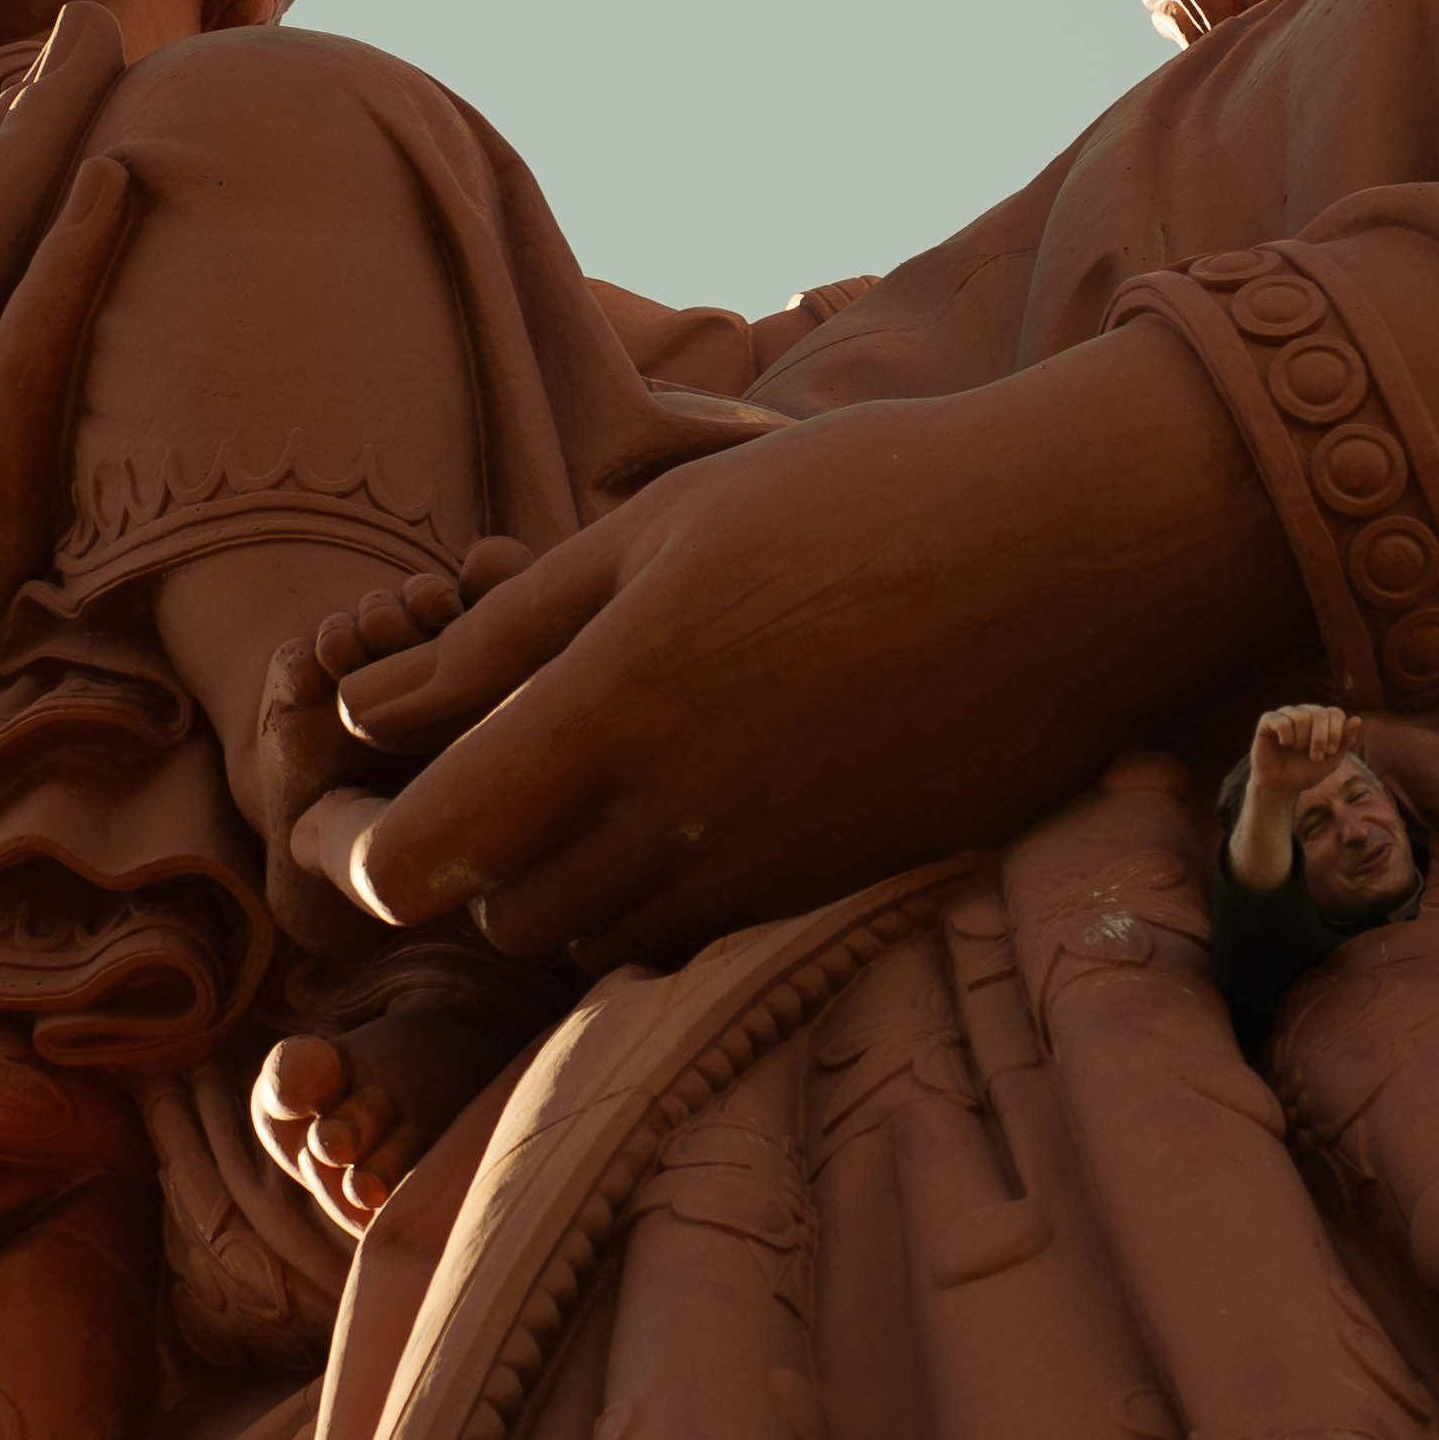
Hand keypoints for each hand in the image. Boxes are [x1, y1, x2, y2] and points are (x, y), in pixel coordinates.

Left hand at [332, 327, 1298, 964]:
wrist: (1071, 556)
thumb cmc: (860, 501)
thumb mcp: (660, 527)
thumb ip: (506, 631)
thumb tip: (367, 707)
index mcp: (612, 707)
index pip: (418, 859)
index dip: (373, 841)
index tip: (390, 784)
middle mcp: (675, 815)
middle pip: (498, 916)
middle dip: (475, 861)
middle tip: (502, 765)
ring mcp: (758, 868)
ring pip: (595, 939)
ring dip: (571, 879)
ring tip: (611, 771)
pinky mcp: (827, 892)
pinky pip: (694, 931)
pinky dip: (664, 890)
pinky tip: (706, 789)